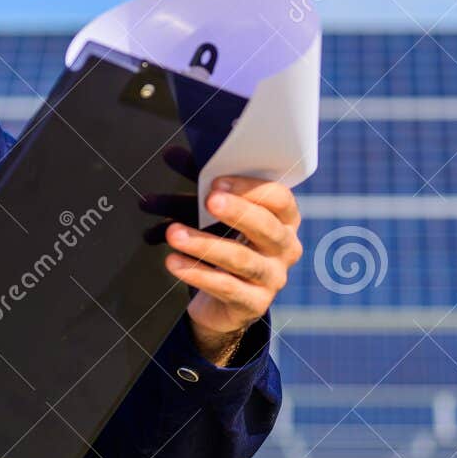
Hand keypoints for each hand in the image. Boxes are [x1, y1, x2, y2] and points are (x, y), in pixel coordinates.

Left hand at [164, 176, 302, 363]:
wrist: (222, 299)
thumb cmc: (222, 241)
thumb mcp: (216, 214)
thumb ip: (201, 185)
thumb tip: (170, 153)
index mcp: (285, 219)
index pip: (279, 199)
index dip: (251, 189)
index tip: (216, 181)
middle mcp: (285, 248)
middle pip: (266, 227)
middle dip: (237, 212)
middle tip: (209, 200)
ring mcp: (273, 278)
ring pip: (241, 259)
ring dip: (204, 244)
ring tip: (172, 233)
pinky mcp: (255, 304)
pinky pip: (226, 287)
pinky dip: (197, 273)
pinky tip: (173, 262)